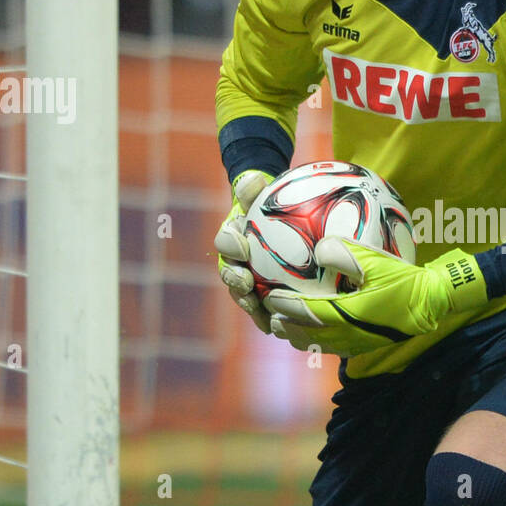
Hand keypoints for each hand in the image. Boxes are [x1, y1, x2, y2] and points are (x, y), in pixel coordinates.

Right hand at [214, 169, 274, 332]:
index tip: (242, 247)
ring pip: (244, 294)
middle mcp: (235, 261)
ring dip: (249, 303)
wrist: (279, 218)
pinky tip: (279, 325)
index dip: (230, 246)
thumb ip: (253, 186)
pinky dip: (268, 317)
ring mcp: (247, 279)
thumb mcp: (262, 191)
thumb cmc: (270, 202)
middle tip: (246, 284)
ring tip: (259, 310)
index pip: (226, 242)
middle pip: (230, 274)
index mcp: (232, 238)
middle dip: (235, 281)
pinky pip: (263, 308)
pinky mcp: (262, 295)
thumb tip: (252, 180)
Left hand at [264, 237, 487, 356]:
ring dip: (298, 336)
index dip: (283, 306)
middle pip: (305, 336)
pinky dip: (317, 339)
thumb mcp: (377, 261)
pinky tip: (316, 328)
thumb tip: (319, 247)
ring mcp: (356, 343)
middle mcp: (347, 334)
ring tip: (285, 325)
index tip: (268, 296)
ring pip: (317, 345)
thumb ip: (346, 253)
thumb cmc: (405, 280)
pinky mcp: (365, 345)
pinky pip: (333, 346)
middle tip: (269, 314)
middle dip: (284, 326)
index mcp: (346, 314)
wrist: (433, 303)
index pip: (305, 313)